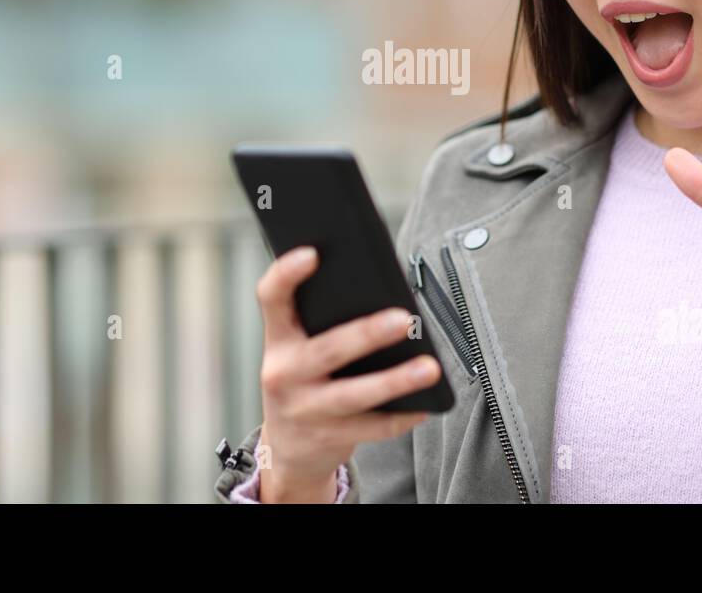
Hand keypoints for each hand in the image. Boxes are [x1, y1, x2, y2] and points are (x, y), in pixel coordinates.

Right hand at [254, 245, 439, 501]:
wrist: (288, 448)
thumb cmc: (305, 379)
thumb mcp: (298, 348)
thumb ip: (323, 322)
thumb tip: (384, 294)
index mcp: (278, 338)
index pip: (272, 298)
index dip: (286, 274)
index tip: (312, 253)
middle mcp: (283, 372)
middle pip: (326, 349)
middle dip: (367, 334)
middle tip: (403, 319)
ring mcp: (303, 409)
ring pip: (352, 395)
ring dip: (395, 381)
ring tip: (429, 368)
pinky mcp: (326, 438)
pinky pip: (370, 428)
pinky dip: (400, 417)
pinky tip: (424, 405)